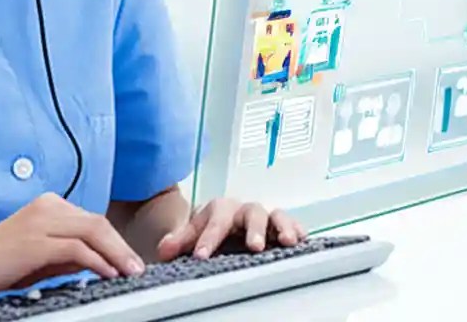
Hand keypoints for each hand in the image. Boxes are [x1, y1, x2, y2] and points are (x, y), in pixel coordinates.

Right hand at [0, 192, 144, 297]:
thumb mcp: (39, 257)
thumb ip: (67, 254)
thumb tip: (99, 260)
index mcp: (48, 206)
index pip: (92, 220)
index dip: (115, 241)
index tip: (128, 260)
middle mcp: (47, 207)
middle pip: (97, 222)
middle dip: (121, 247)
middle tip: (136, 268)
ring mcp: (41, 221)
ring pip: (93, 231)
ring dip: (116, 253)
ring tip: (129, 272)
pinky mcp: (36, 241)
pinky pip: (77, 249)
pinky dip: (97, 261)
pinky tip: (107, 274)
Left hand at [155, 198, 305, 261]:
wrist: (219, 222)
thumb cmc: (207, 228)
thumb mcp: (190, 234)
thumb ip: (178, 241)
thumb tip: (164, 250)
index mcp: (220, 209)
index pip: (215, 221)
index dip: (208, 239)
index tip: (201, 256)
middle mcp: (243, 210)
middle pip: (251, 213)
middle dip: (253, 230)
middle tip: (254, 247)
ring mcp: (263, 217)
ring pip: (275, 215)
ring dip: (282, 227)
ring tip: (288, 242)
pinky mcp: (278, 225)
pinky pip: (291, 222)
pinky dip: (298, 229)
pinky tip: (303, 239)